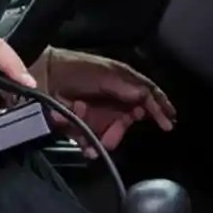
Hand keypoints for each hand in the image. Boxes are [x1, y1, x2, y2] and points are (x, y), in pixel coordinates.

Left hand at [32, 47, 175, 155]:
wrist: (44, 75)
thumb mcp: (107, 74)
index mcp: (123, 85)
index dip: (159, 110)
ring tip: (85, 128)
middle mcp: (112, 101)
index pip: (147, 98)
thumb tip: (147, 99)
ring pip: (108, 136)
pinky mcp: (81, 125)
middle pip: (126, 123)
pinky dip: (87, 143)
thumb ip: (129, 87)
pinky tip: (80, 141)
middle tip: (111, 136)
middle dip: (118, 131)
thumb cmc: (78, 69)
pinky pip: (90, 141)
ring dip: (100, 137)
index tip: (168, 124)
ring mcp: (97, 114)